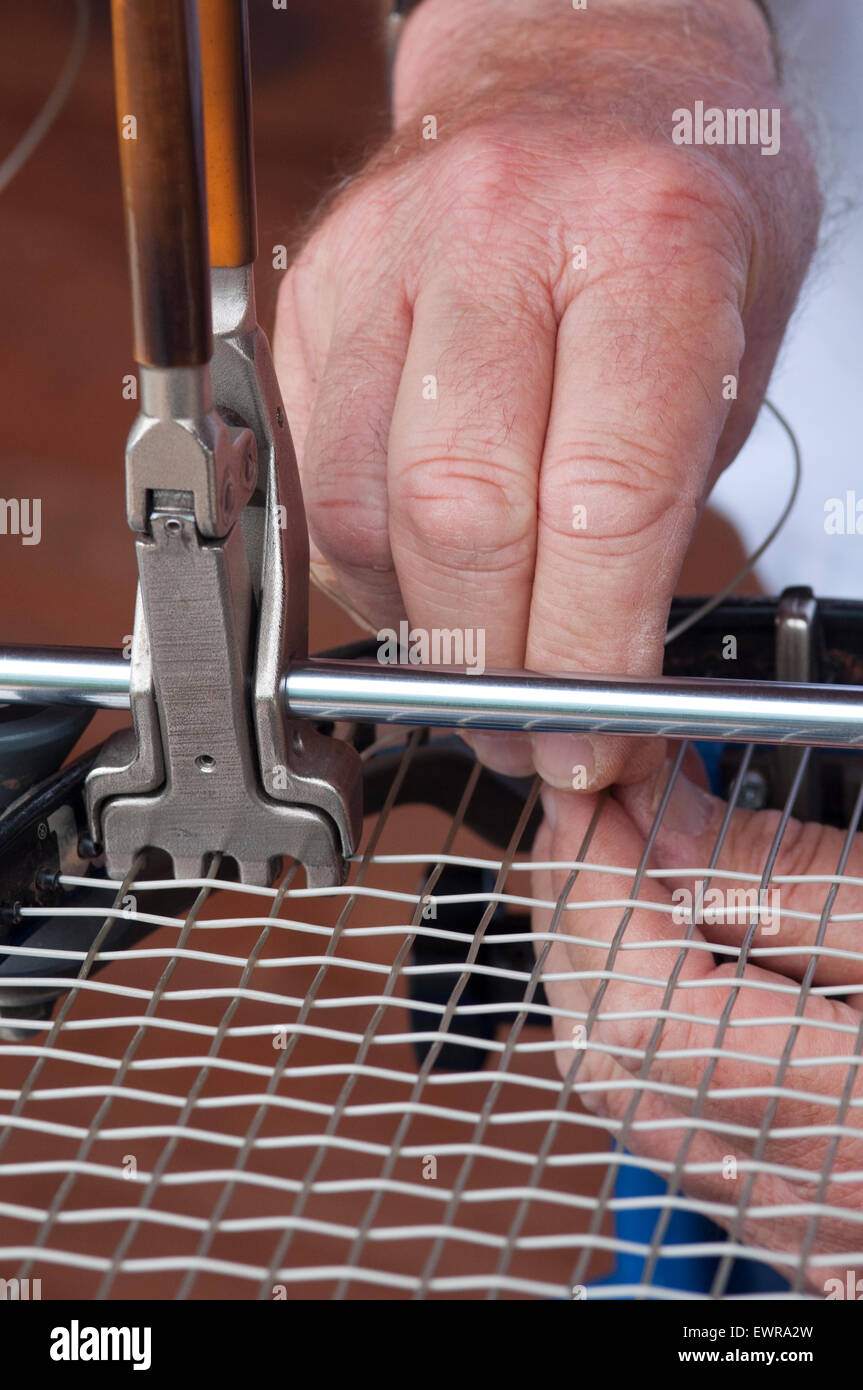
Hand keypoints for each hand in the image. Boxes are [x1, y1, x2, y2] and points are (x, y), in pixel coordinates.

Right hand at [274, 0, 817, 788]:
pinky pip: (317, 488)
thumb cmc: (673, 213)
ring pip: (366, 513)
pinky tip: (427, 576)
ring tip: (483, 655)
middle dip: (496, 664)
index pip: (604, 499)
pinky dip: (370, 568)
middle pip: (460, 514)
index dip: (594, 654)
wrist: (574, 79)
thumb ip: (657, 518)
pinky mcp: (308, 302)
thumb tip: (594, 691)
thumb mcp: (734, 346)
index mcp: (645, 240)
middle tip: (532, 732)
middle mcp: (498, 233)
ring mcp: (383, 261)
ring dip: (425, 626)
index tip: (597, 738)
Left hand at [534, 765, 862, 1289]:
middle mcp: (808, 1194)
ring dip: (600, 959)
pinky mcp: (798, 1204)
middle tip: (597, 808)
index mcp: (850, 1125)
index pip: (646, 1012)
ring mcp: (796, 1215)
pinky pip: (666, 1110)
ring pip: (626, 1088)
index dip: (596, 888)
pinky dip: (638, 1013)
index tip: (595, 792)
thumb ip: (793, 885)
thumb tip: (663, 821)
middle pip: (612, 1058)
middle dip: (581, 913)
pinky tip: (660, 943)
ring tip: (622, 856)